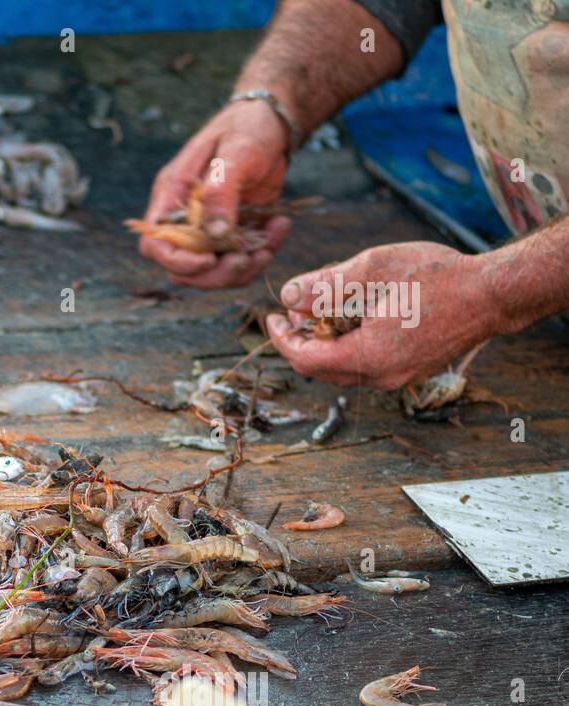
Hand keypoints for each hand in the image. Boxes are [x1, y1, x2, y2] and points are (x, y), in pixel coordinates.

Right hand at [139, 99, 291, 288]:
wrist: (272, 124)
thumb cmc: (246, 128)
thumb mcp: (236, 151)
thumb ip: (221, 191)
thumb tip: (216, 234)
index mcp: (172, 196)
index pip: (155, 244)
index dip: (176, 261)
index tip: (208, 260)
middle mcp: (185, 219)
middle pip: (182, 269)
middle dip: (213, 275)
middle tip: (245, 259)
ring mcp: (209, 229)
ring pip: (211, 272)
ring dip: (240, 271)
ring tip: (267, 248)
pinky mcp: (234, 233)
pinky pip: (240, 259)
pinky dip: (261, 253)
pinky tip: (279, 228)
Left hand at [265, 241, 501, 388]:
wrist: (493, 294)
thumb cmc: (438, 276)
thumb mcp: (374, 268)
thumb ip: (326, 284)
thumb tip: (288, 295)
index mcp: (368, 356)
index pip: (304, 359)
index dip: (281, 338)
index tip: (271, 316)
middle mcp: (380, 376)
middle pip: (319, 369)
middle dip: (300, 340)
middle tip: (295, 310)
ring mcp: (396, 378)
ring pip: (341, 369)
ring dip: (324, 343)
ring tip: (322, 309)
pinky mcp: (408, 371)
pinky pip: (364, 366)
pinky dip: (348, 346)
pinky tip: (352, 317)